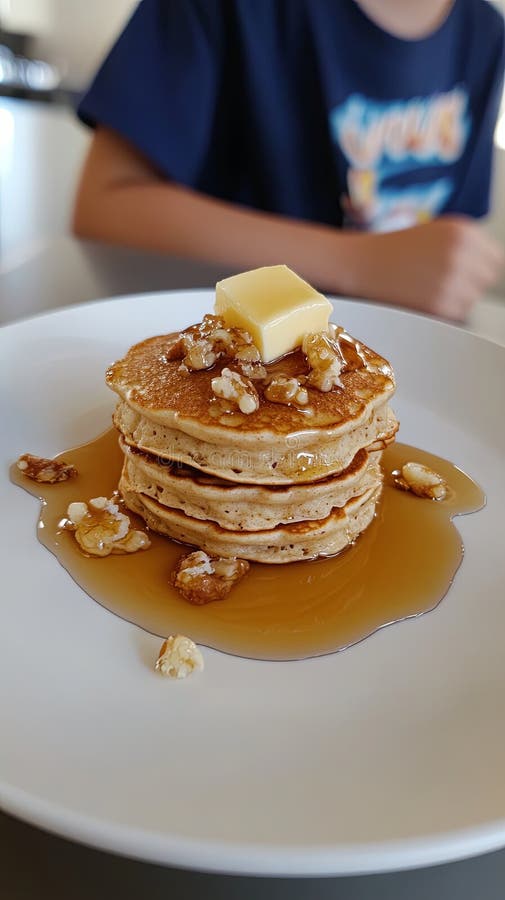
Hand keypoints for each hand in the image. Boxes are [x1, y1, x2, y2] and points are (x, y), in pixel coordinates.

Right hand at [346, 216, 503, 319]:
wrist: (360, 264)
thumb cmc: (395, 251)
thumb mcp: (439, 233)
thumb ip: (470, 246)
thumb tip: (492, 268)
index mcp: (464, 232)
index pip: (496, 261)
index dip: (478, 268)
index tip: (462, 272)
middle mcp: (461, 255)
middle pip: (485, 283)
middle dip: (467, 284)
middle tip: (437, 280)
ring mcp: (451, 281)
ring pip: (471, 301)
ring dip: (453, 300)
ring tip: (425, 288)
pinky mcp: (439, 306)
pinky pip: (455, 317)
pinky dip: (440, 313)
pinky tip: (420, 299)